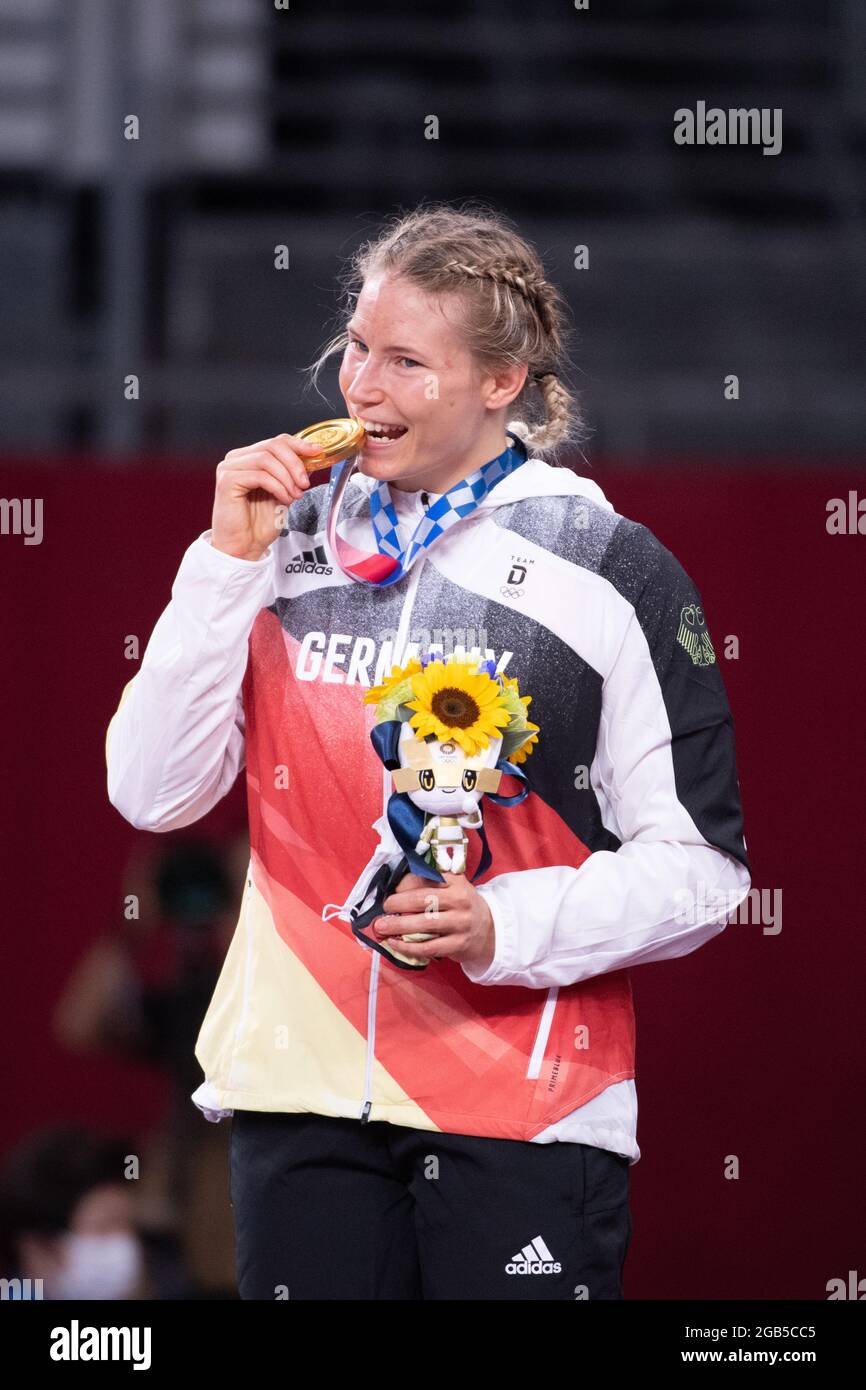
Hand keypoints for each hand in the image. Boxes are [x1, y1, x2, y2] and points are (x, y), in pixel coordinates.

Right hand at [210, 432, 322, 560]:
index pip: (276, 441)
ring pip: (267, 459)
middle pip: (272, 446)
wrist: (244, 548)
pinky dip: (278, 487)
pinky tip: (284, 500)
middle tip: (305, 483)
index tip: (318, 452)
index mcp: (248, 458)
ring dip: (287, 478)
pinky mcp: (227, 481)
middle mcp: (236, 459)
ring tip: (295, 495)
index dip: (299, 444)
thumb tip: (313, 458)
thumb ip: (293, 475)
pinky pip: (260, 475)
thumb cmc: (259, 524)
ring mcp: (229, 468)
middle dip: (295, 464)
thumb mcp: (284, 493)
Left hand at [373, 871, 495, 968]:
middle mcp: (460, 901)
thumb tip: (396, 886)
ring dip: (399, 926)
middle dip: (398, 904)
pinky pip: (428, 947)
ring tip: (381, 928)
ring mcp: (460, 924)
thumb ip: (429, 882)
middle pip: (424, 900)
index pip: (427, 877)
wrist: (489, 930)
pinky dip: (408, 947)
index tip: (392, 890)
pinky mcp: (457, 945)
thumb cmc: (461, 905)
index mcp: (456, 881)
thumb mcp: (452, 886)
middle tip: (383, 908)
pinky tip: (395, 944)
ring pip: (425, 924)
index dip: (405, 883)